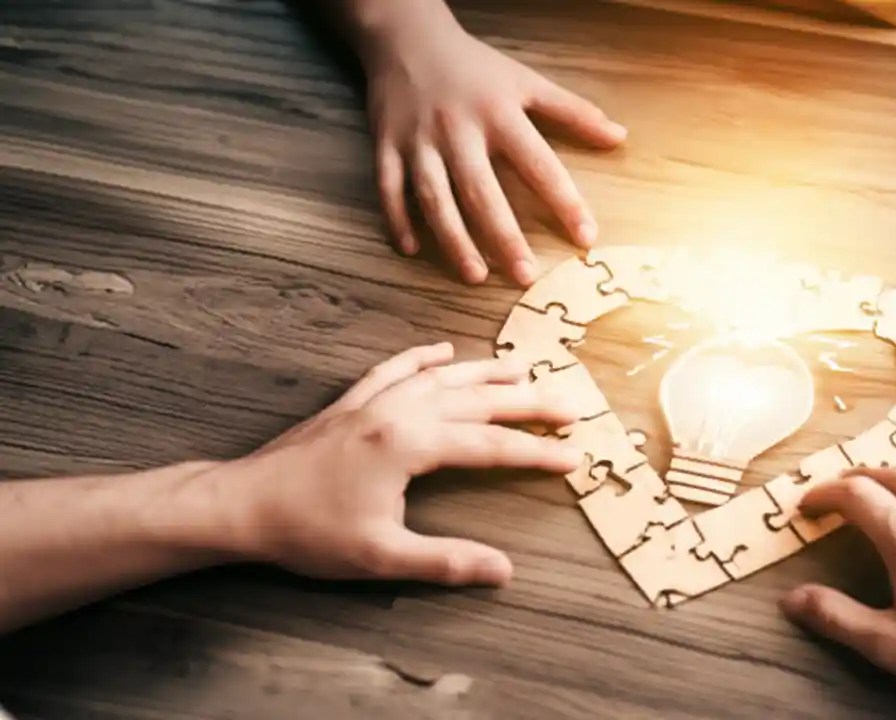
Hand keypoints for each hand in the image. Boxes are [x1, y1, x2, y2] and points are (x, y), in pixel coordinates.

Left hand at [222, 343, 580, 585]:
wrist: (241, 505)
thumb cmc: (308, 532)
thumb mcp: (381, 555)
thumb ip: (446, 561)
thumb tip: (503, 570)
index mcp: (410, 445)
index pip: (491, 446)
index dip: (537, 452)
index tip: (574, 457)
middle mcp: (397, 412)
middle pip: (477, 400)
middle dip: (527, 404)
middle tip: (569, 406)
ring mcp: (372, 401)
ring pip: (441, 376)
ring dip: (486, 373)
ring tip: (523, 372)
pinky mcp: (350, 403)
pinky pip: (395, 368)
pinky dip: (422, 357)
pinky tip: (442, 351)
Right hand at [358, 1, 625, 285]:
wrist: (407, 37)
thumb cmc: (475, 68)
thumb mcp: (527, 82)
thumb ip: (574, 112)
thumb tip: (619, 136)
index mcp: (499, 115)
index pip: (539, 164)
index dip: (564, 201)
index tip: (585, 237)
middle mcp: (458, 131)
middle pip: (482, 191)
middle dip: (503, 236)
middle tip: (524, 275)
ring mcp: (419, 141)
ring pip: (435, 197)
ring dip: (453, 239)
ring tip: (475, 275)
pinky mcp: (385, 145)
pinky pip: (389, 189)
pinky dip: (398, 219)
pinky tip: (412, 249)